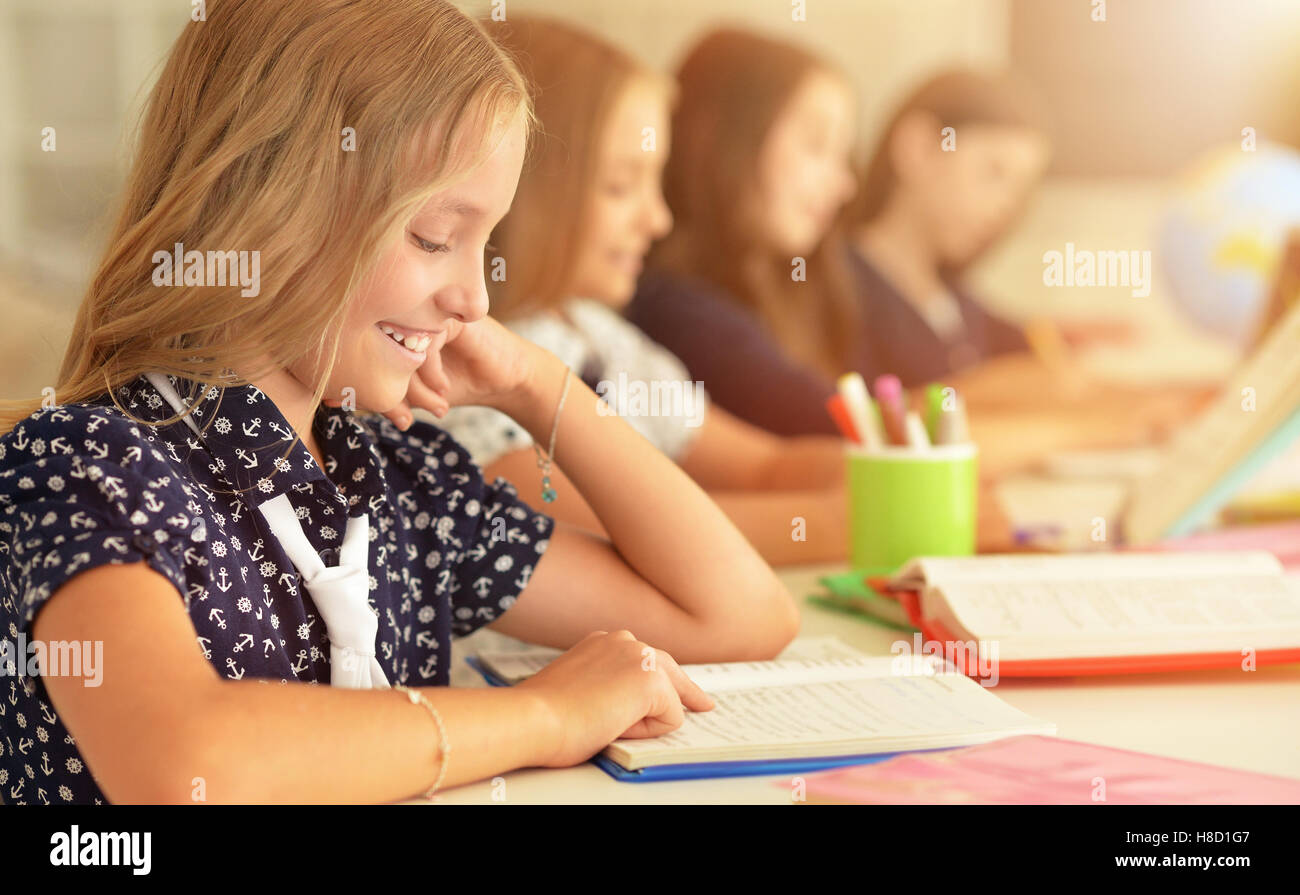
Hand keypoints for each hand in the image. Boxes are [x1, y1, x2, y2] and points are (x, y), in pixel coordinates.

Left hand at [349, 315, 538, 429]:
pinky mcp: (447, 316)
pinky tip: (442, 387)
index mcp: (388, 328)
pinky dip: (431, 369)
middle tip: (399, 416)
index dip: (350, 377)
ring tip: (430, 404)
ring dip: (413, 382)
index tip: (337, 402)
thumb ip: (378, 390)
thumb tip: (330, 398)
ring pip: (400, 345)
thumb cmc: (458, 383)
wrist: (504, 380)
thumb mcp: (412, 393)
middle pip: (375, 347)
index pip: (358, 349)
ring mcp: (425, 313)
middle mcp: (402, 315)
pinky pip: (427, 340)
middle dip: (386, 387)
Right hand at [516, 630, 714, 768]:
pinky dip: (646, 732)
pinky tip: (614, 725)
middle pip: (671, 670)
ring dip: (646, 719)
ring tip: (607, 725)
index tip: (686, 691)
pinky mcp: (651, 679)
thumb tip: (626, 704)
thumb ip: (606, 685)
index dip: (669, 681)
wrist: (533, 718)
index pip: (647, 659)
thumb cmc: (543, 714)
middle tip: (706, 705)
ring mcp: (640, 656)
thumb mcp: (579, 688)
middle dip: (687, 693)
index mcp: (604, 641)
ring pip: (668, 697)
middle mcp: (624, 641)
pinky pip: (670, 718)